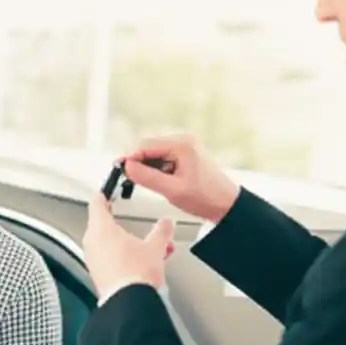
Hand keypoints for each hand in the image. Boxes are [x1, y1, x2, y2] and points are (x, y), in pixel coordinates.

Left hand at [82, 195, 173, 302]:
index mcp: (101, 229)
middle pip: (103, 226)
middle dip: (122, 226)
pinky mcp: (98, 275)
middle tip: (132, 224)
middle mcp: (92, 243)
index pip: (96, 204)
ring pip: (108, 244)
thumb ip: (161, 232)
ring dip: (126, 244)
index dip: (102, 197)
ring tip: (149, 249)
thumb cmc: (136, 273)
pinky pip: (109, 260)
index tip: (104, 193)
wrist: (129, 302)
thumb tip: (166, 224)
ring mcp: (93, 260)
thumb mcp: (155, 247)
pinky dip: (123, 258)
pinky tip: (141, 264)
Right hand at [121, 135, 240, 223]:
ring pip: (153, 151)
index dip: (130, 158)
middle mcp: (183, 140)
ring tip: (147, 182)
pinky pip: (161, 155)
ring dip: (146, 165)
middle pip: (147, 145)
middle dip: (137, 161)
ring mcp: (185, 145)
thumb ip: (147, 177)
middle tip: (130, 179)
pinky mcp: (184, 153)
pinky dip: (155, 166)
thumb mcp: (172, 190)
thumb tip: (127, 166)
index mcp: (182, 145)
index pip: (145, 144)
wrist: (226, 204)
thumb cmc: (205, 197)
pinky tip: (158, 179)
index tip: (120, 171)